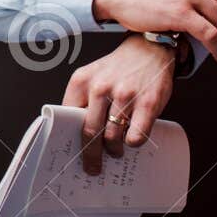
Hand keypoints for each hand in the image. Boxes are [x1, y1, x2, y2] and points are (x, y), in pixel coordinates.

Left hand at [63, 35, 175, 175]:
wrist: (148, 50)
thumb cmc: (118, 69)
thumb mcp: (92, 76)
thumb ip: (84, 100)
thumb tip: (77, 134)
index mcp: (81, 81)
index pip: (68, 118)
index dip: (69, 140)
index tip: (71, 155)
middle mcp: (100, 87)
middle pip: (90, 132)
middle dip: (91, 155)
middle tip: (93, 167)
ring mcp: (125, 95)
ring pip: (112, 137)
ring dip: (113, 150)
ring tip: (115, 151)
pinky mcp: (148, 103)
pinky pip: (136, 135)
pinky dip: (132, 143)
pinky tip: (131, 140)